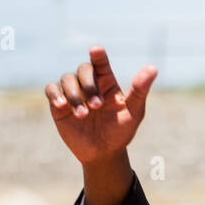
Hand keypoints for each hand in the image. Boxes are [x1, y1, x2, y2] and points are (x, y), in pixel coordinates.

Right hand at [45, 47, 156, 166]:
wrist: (104, 153)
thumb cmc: (120, 132)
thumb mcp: (134, 112)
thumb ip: (140, 90)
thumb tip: (153, 69)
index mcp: (106, 82)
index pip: (101, 62)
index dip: (98, 55)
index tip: (96, 50)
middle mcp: (89, 84)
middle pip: (83, 69)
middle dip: (89, 85)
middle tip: (97, 105)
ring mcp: (73, 93)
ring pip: (67, 79)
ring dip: (74, 95)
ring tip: (83, 115)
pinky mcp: (59, 105)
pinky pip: (51, 90)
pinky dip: (55, 94)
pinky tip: (63, 105)